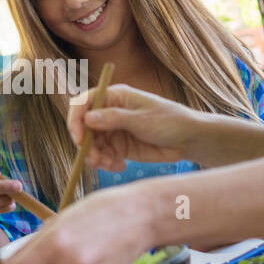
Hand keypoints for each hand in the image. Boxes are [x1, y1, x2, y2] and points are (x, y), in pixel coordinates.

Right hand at [68, 84, 198, 171]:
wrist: (187, 140)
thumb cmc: (169, 121)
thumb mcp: (142, 119)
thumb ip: (114, 118)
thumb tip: (87, 118)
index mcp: (115, 96)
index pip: (84, 103)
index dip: (76, 120)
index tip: (78, 139)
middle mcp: (109, 112)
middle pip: (84, 128)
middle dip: (86, 145)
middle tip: (95, 160)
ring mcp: (113, 130)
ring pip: (91, 145)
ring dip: (96, 157)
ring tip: (110, 164)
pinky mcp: (118, 147)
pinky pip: (103, 156)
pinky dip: (107, 163)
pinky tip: (120, 166)